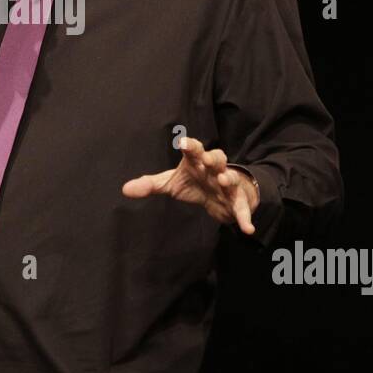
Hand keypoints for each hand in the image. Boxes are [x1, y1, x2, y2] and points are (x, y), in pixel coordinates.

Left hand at [121, 136, 258, 234]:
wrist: (220, 197)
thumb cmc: (193, 183)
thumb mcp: (171, 183)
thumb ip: (150, 184)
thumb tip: (125, 189)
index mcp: (197, 163)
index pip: (194, 151)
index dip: (190, 147)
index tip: (182, 143)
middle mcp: (214, 170)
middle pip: (217, 158)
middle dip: (213, 158)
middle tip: (206, 159)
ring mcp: (228, 185)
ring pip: (231, 178)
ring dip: (228, 178)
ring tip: (224, 181)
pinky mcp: (237, 201)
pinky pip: (242, 209)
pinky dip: (245, 217)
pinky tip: (248, 229)